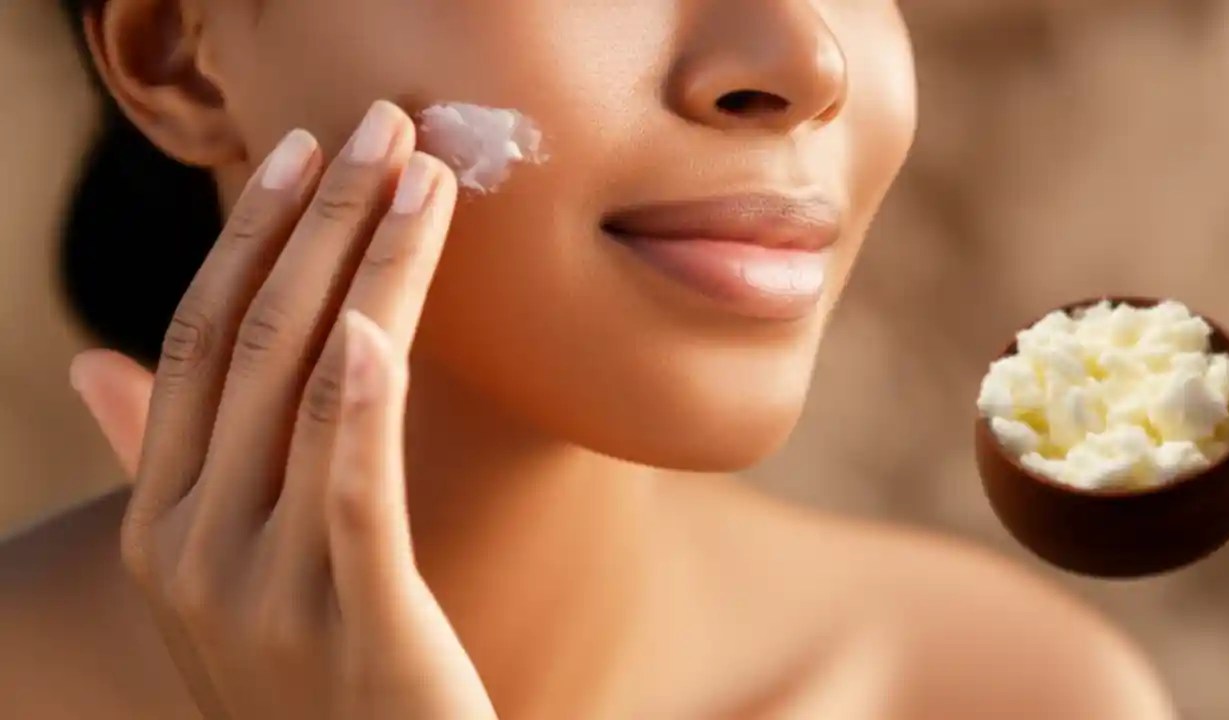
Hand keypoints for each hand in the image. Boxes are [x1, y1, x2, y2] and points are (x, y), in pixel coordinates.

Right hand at [70, 100, 495, 718]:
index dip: (249, 240)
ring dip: (368, 268)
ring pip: (312, 391)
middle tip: (377, 125)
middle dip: (318, 221)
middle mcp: (194, 551)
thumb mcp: (220, 572)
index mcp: (162, 525)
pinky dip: (362, 402)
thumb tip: (92, 363)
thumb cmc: (309, 676)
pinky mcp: (355, 627)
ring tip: (420, 177)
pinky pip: (351, 494)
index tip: (298, 153)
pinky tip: (380, 320)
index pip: (197, 347)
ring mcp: (263, 593)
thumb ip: (161, 466)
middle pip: (254, 346)